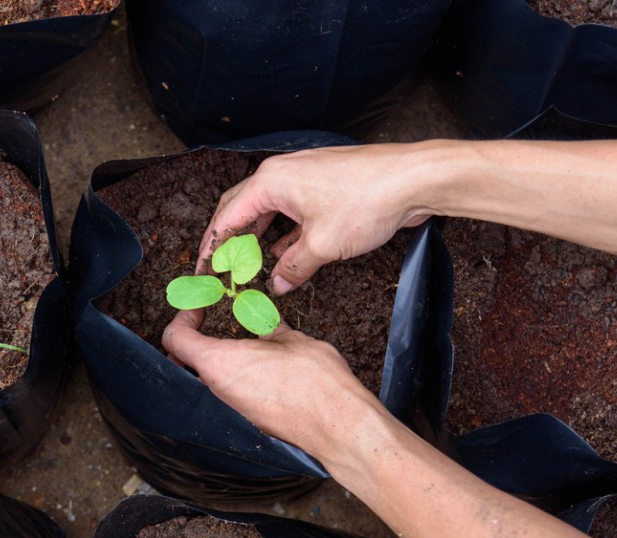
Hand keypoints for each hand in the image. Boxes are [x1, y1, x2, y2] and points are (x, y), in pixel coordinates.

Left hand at [162, 310, 384, 459]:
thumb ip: (268, 328)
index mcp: (219, 364)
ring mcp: (229, 410)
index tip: (198, 310)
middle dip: (191, 341)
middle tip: (208, 324)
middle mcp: (216, 391)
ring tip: (235, 343)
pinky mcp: (245, 422)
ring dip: (212, 361)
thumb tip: (264, 322)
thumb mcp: (290, 340)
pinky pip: (226, 396)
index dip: (182, 318)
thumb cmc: (315, 381)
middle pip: (183, 362)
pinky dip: (232, 379)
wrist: (337, 423)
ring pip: (204, 381)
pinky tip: (254, 369)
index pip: (175, 338)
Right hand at [197, 144, 431, 292]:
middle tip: (219, 267)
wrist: (414, 179)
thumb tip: (277, 285)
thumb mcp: (323, 245)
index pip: (227, 217)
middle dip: (230, 240)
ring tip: (248, 265)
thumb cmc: (367, 200)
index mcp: (270, 182)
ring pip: (268, 210)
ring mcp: (303, 176)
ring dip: (258, 238)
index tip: (203, 268)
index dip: (212, 247)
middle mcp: (281, 174)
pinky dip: (283, 232)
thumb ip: (293, 268)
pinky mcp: (322, 184)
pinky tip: (283, 255)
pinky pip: (291, 210)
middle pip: (241, 209)